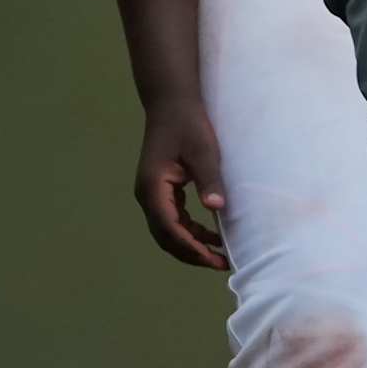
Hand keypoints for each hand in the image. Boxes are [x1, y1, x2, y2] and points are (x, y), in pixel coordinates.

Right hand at [134, 95, 229, 269]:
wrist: (171, 103)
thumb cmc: (188, 123)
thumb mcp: (203, 150)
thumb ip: (209, 178)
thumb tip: (217, 208)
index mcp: (153, 188)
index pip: (169, 228)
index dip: (192, 247)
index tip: (214, 260)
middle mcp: (147, 195)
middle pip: (165, 236)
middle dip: (191, 253)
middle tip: (220, 264)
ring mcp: (151, 194)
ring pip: (167, 231)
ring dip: (191, 244)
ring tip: (218, 255)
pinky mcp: (159, 190)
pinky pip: (172, 219)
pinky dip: (189, 230)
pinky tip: (209, 235)